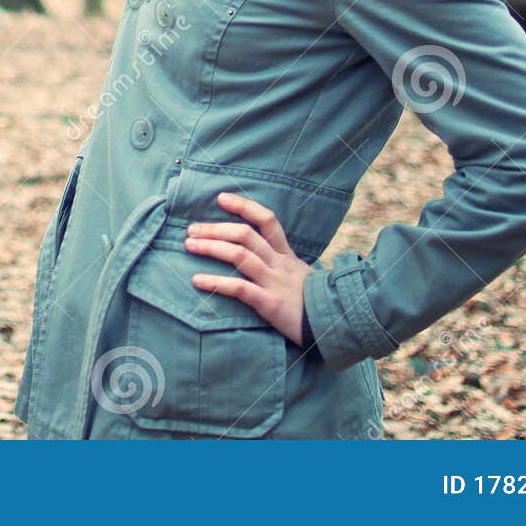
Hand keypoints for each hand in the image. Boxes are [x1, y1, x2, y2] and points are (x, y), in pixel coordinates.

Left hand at [184, 192, 311, 346]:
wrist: (337, 327)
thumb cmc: (314, 305)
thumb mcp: (301, 277)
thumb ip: (282, 265)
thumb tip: (258, 256)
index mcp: (287, 256)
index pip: (267, 221)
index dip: (244, 206)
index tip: (221, 198)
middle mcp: (280, 264)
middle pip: (245, 235)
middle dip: (215, 229)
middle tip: (191, 229)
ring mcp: (275, 282)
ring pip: (240, 256)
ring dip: (211, 248)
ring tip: (189, 245)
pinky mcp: (271, 304)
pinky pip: (240, 289)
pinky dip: (216, 282)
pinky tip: (197, 280)